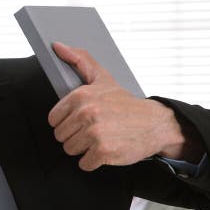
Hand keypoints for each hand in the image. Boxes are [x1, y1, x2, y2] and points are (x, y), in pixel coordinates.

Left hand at [47, 42, 189, 170]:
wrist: (156, 123)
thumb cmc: (125, 102)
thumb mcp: (102, 78)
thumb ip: (79, 60)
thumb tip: (57, 46)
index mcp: (80, 96)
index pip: (53, 119)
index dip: (67, 121)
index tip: (82, 119)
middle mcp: (86, 113)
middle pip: (60, 136)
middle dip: (75, 135)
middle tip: (94, 129)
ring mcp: (94, 133)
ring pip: (70, 149)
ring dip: (84, 148)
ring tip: (101, 137)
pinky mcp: (103, 152)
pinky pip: (84, 164)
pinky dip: (94, 161)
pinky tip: (106, 149)